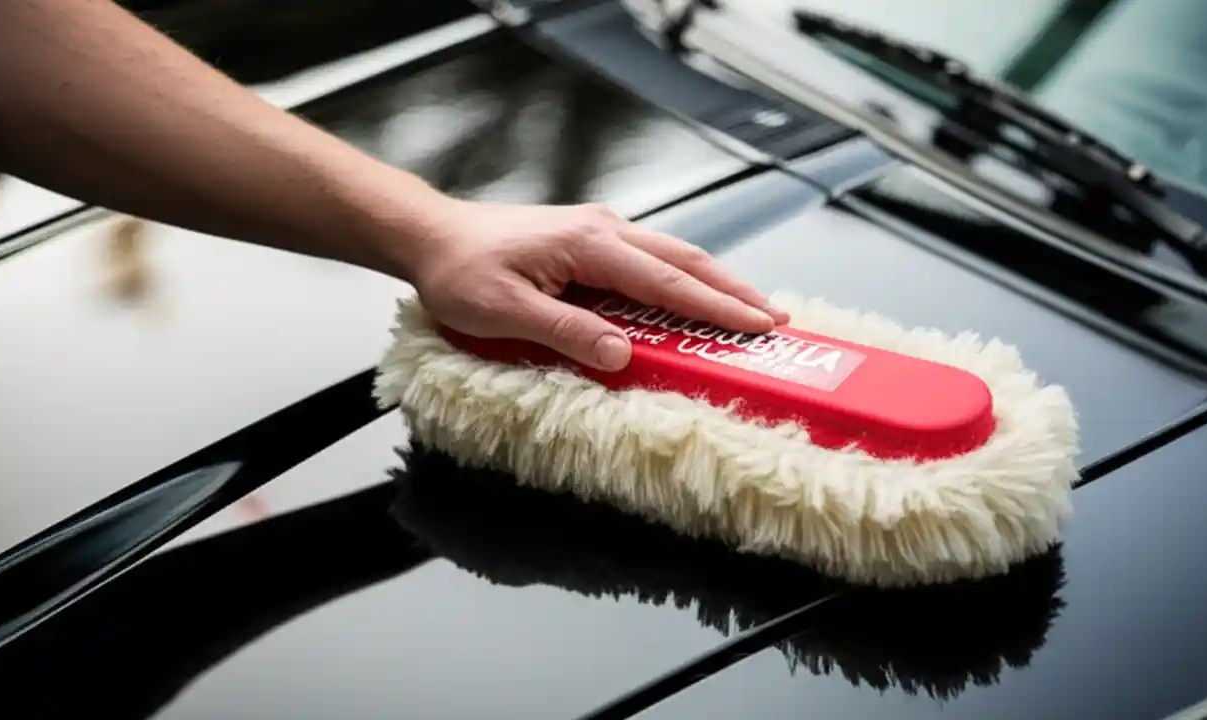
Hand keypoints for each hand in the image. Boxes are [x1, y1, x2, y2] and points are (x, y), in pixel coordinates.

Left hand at [404, 199, 789, 371]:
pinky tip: (690, 300)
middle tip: (774, 319)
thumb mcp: (506, 313)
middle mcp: (603, 230)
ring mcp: (598, 232)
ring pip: (671, 256)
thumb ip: (568, 332)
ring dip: (711, 283)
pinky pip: (648, 261)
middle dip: (733, 290)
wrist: (431, 236)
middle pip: (684, 261)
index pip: (668, 281)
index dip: (717, 306)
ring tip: (747, 310)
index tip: (758, 325)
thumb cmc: (461, 272)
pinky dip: (681, 281)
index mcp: (590, 245)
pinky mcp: (589, 241)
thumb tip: (623, 353)